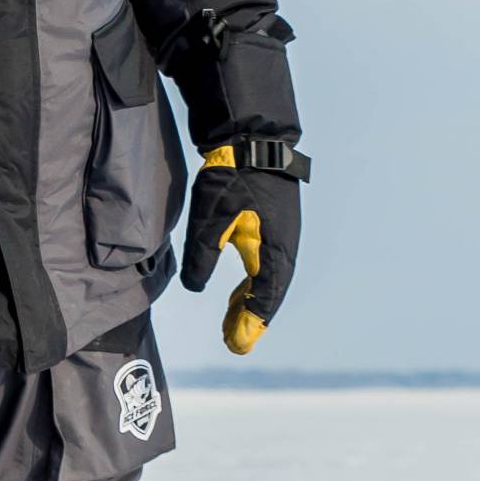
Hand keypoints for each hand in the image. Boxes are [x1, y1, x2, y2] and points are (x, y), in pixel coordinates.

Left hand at [180, 146, 302, 353]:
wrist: (253, 136)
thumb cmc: (232, 176)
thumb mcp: (209, 220)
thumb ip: (202, 258)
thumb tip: (195, 286)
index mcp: (274, 251)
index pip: (265, 299)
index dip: (250, 323)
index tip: (235, 344)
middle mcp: (284, 248)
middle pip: (269, 294)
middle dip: (250, 319)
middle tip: (231, 341)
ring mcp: (281, 236)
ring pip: (267, 280)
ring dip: (250, 301)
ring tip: (231, 322)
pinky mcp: (272, 226)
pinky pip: (265, 264)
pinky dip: (252, 282)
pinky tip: (238, 288)